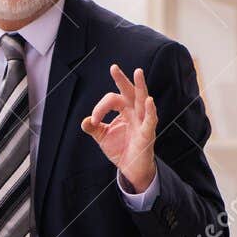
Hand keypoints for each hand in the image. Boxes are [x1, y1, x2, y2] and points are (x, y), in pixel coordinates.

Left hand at [81, 63, 156, 192]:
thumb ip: (94, 127)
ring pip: (142, 101)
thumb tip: (85, 121)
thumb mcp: (103, 137)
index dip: (100, 108)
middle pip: (129, 92)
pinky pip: (150, 120)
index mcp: (124, 111)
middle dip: (122, 80)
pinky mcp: (147, 134)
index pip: (112, 100)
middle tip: (113, 67)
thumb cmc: (120, 149)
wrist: (131, 169)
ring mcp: (143, 122)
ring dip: (140, 86)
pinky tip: (149, 101)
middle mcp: (135, 112)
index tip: (93, 120)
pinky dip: (150, 111)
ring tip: (138, 72)